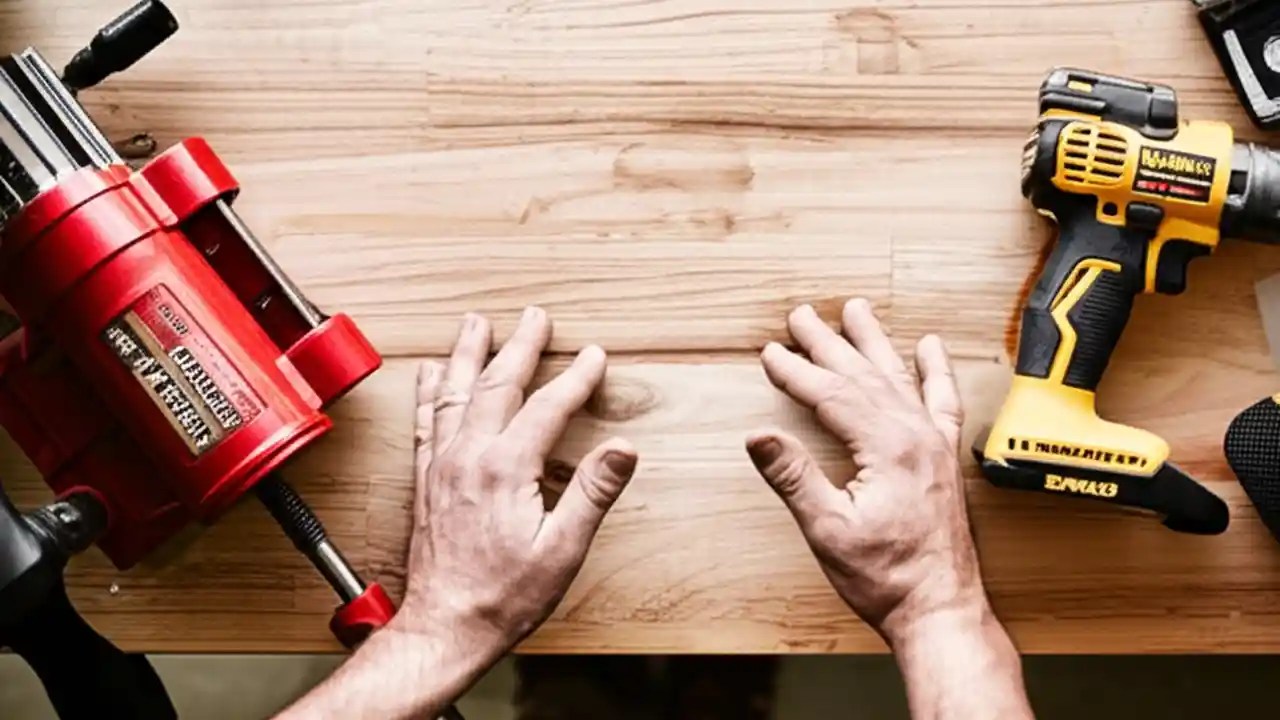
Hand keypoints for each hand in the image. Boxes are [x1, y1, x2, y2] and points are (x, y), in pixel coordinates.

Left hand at [393, 307, 637, 659]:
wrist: (445, 628)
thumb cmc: (503, 597)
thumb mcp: (563, 550)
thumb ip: (592, 493)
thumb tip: (622, 450)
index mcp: (505, 470)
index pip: (547, 407)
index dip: (574, 379)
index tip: (593, 357)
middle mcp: (467, 459)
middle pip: (496, 385)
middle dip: (520, 346)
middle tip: (536, 317)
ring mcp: (442, 467)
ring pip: (454, 394)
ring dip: (467, 355)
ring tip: (476, 324)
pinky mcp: (426, 482)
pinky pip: (425, 422)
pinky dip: (429, 392)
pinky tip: (428, 375)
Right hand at [746, 299, 984, 644]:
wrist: (940, 608)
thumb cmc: (886, 578)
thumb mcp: (828, 530)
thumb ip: (793, 478)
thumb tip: (758, 436)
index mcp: (887, 447)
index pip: (831, 394)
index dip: (796, 371)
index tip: (770, 352)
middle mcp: (915, 435)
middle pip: (863, 375)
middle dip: (827, 343)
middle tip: (800, 314)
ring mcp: (933, 445)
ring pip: (898, 378)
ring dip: (873, 343)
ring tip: (856, 310)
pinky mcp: (943, 459)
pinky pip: (941, 401)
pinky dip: (935, 371)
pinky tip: (930, 347)